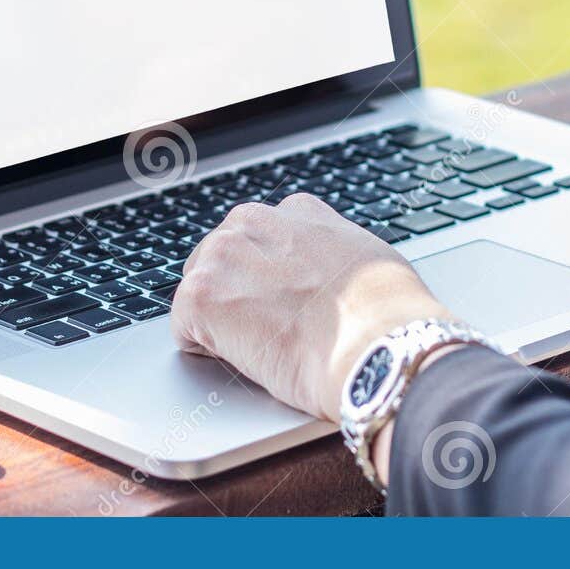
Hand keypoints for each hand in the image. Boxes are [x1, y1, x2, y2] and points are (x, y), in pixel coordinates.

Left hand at [170, 193, 450, 420]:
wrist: (376, 346)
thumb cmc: (386, 315)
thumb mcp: (367, 257)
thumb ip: (333, 254)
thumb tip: (332, 278)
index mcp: (297, 210)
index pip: (261, 234)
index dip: (268, 273)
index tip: (281, 299)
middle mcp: (255, 221)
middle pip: (222, 256)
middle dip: (236, 289)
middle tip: (265, 327)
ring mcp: (223, 255)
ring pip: (200, 287)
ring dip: (219, 317)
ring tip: (257, 345)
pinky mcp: (200, 295)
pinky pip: (184, 326)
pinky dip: (202, 348)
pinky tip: (237, 358)